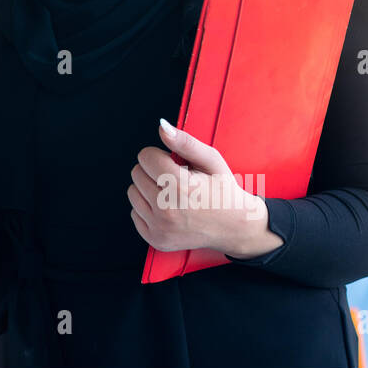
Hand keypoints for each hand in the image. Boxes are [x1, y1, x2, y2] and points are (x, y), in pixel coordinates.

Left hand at [127, 118, 281, 257]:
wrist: (234, 226)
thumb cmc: (222, 190)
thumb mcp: (211, 160)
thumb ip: (184, 142)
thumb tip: (162, 127)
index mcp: (180, 186)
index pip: (145, 157)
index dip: (159, 156)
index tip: (175, 164)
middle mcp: (167, 210)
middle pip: (136, 174)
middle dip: (153, 171)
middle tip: (177, 180)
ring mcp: (160, 228)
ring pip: (133, 192)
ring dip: (149, 189)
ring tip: (173, 194)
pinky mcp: (156, 239)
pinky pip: (135, 213)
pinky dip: (148, 208)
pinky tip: (169, 209)